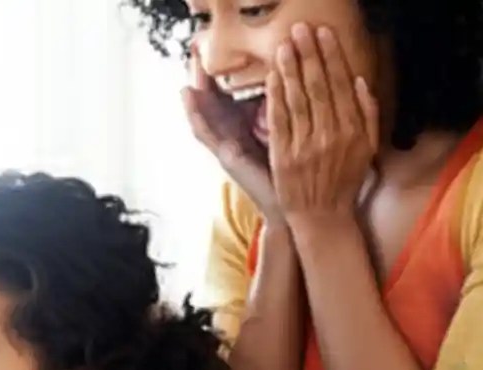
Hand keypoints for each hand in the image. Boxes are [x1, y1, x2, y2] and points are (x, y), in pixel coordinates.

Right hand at [181, 44, 284, 228]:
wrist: (293, 207)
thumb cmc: (294, 171)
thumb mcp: (287, 132)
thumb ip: (281, 110)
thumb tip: (285, 76)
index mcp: (247, 129)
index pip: (231, 96)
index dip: (222, 74)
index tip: (219, 48)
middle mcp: (233, 136)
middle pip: (213, 102)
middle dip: (204, 77)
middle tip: (197, 49)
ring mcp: (226, 147)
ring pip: (203, 113)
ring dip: (194, 91)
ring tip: (188, 66)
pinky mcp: (225, 157)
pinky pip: (205, 132)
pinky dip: (195, 113)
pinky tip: (189, 95)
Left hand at [270, 24, 377, 228]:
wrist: (323, 217)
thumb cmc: (345, 182)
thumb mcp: (367, 149)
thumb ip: (368, 115)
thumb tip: (361, 82)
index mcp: (353, 130)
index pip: (340, 85)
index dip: (331, 57)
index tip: (323, 35)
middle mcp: (330, 135)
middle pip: (318, 86)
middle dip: (309, 54)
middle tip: (300, 30)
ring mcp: (305, 145)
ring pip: (297, 99)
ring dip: (290, 68)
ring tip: (285, 45)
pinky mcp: (283, 155)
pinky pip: (279, 119)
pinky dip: (276, 96)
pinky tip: (273, 75)